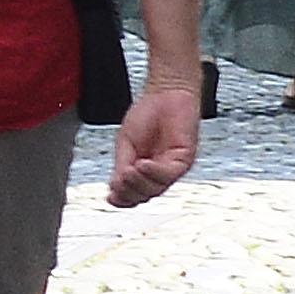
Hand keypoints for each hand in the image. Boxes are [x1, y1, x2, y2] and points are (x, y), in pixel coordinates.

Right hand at [108, 83, 200, 206]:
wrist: (166, 94)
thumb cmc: (148, 114)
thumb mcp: (126, 144)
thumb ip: (122, 165)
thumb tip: (115, 185)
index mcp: (142, 170)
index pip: (133, 193)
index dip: (122, 198)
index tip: (110, 197)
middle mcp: (158, 172)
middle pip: (144, 195)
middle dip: (128, 191)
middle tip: (118, 181)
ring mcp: (171, 168)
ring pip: (156, 188)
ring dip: (139, 182)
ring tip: (128, 171)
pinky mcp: (183, 160)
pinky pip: (168, 174)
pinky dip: (153, 172)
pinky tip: (142, 164)